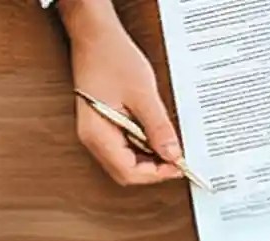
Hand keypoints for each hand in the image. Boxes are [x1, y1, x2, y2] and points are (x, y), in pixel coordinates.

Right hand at [60, 0, 183, 184]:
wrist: (95, 36)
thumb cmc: (112, 58)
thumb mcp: (142, 94)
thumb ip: (158, 128)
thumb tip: (172, 153)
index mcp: (98, 134)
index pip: (128, 171)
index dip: (155, 174)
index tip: (177, 166)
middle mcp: (92, 138)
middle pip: (124, 172)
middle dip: (152, 170)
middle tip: (176, 159)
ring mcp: (95, 132)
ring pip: (124, 161)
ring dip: (148, 158)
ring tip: (168, 145)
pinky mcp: (101, 125)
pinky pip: (122, 147)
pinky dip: (140, 146)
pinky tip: (153, 135)